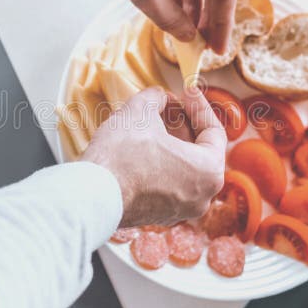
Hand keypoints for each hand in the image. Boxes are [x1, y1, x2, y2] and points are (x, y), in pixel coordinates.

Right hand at [82, 87, 225, 227]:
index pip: (214, 130)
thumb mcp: (140, 111)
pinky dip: (162, 162)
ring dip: (171, 141)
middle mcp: (202, 196)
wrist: (93, 195)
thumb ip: (157, 97)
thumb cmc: (121, 157)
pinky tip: (143, 144)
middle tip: (168, 104)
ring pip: (184, 167)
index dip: (199, 106)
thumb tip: (159, 97)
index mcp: (208, 171)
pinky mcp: (160, 215)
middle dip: (183, 123)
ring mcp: (181, 209)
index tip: (187, 91)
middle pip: (200, 150)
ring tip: (153, 121)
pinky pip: (169, 182)